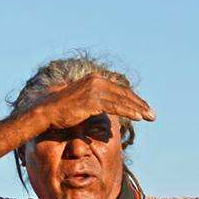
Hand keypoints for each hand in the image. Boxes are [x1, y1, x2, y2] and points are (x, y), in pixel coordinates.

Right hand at [28, 74, 155, 131]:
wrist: (46, 111)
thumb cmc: (60, 110)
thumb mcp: (79, 101)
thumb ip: (92, 102)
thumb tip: (99, 108)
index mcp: (95, 80)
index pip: (119, 90)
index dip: (133, 99)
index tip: (143, 108)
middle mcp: (97, 81)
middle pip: (124, 93)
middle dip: (140, 104)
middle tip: (152, 114)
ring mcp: (95, 90)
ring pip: (123, 100)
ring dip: (138, 109)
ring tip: (150, 117)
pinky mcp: (93, 101)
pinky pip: (116, 107)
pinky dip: (129, 112)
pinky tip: (138, 118)